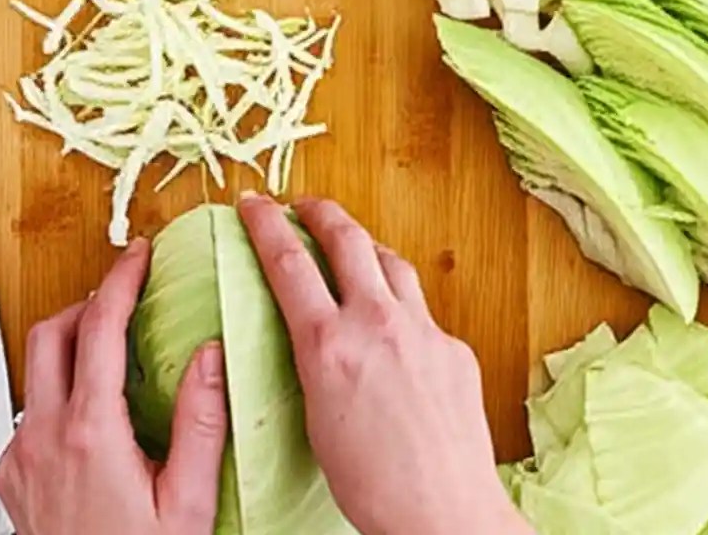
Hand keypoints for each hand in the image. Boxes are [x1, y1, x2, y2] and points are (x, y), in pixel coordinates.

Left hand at [0, 239, 228, 534]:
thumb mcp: (189, 501)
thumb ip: (201, 422)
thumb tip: (212, 357)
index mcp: (91, 433)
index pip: (99, 329)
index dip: (120, 281)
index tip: (136, 258)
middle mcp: (44, 439)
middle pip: (50, 334)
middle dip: (86, 303)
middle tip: (122, 295)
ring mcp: (20, 459)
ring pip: (34, 372)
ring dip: (70, 348)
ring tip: (114, 353)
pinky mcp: (12, 479)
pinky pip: (29, 413)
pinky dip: (59, 393)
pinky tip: (93, 414)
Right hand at [237, 195, 532, 534]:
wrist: (441, 510)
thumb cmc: (369, 484)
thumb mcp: (316, 416)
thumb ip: (316, 360)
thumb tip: (316, 333)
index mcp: (328, 344)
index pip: (288, 262)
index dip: (266, 224)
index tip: (252, 203)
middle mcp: (377, 324)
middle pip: (348, 239)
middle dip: (322, 212)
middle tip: (305, 204)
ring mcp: (423, 331)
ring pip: (393, 263)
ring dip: (368, 248)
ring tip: (354, 247)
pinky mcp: (455, 349)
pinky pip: (423, 311)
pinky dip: (403, 305)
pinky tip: (397, 327)